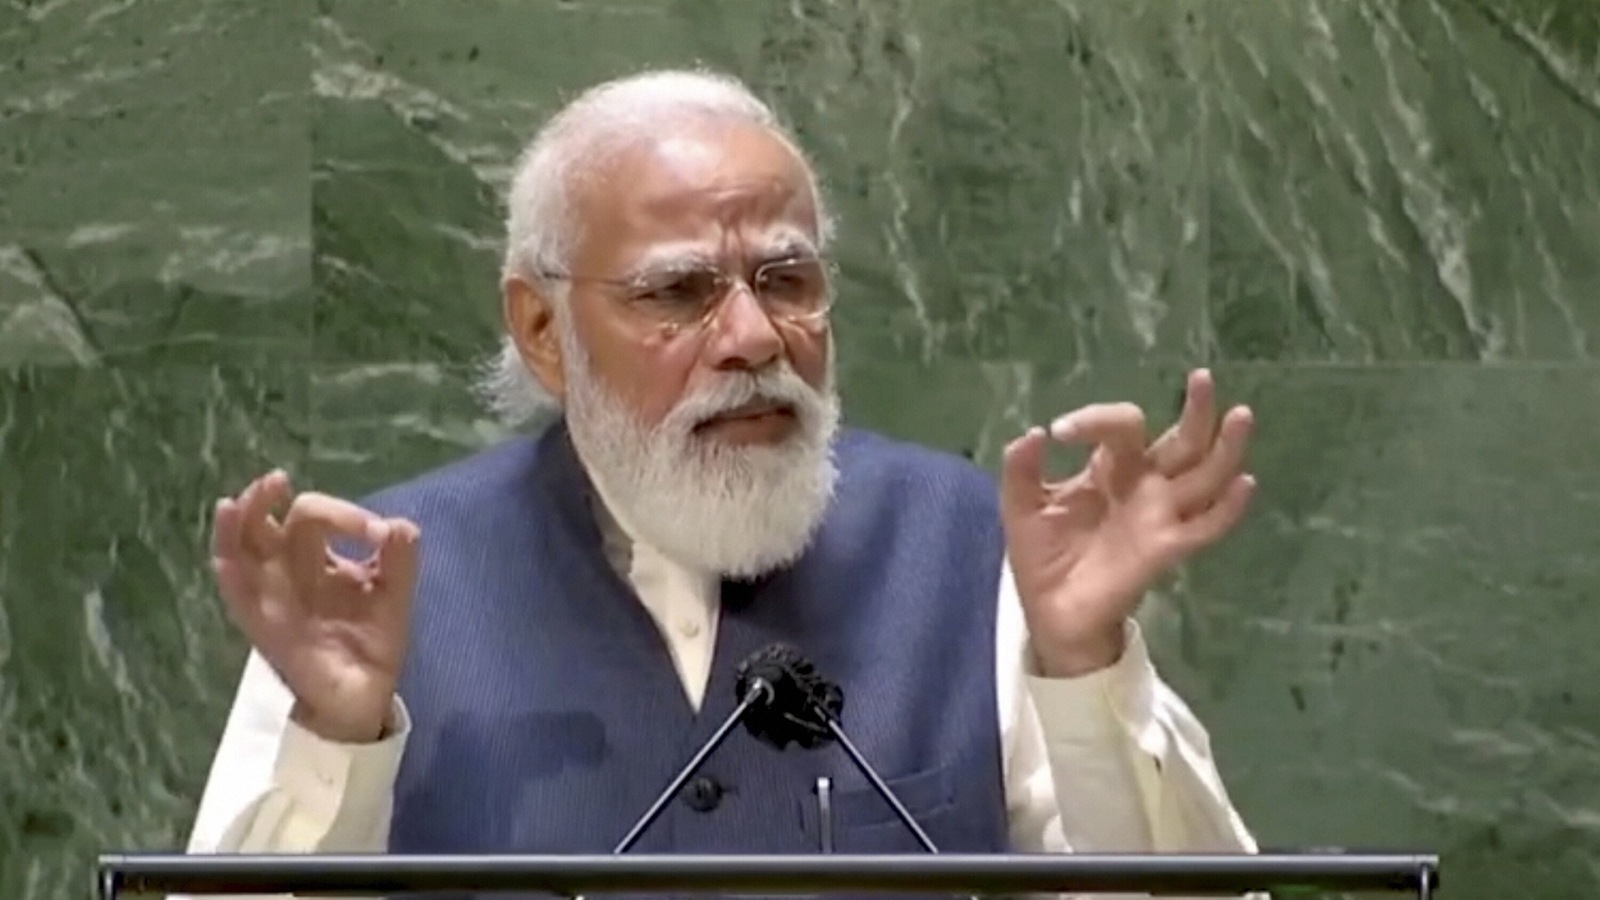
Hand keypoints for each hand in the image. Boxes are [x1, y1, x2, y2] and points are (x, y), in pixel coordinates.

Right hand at [212, 470, 419, 742]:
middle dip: (264, 498)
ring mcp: (271, 596)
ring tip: (236, 502)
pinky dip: (230, 575)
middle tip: (277, 479)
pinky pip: (238, 598)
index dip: (343, 514)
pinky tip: (227, 557)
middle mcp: (287, 569)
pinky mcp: (264, 626)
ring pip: (239, 552)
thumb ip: (400, 558)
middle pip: (264, 523)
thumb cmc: (373, 638)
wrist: (366, 693)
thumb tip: (395, 527)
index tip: (378, 533)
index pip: (314, 517)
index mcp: (317, 557)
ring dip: (234, 527)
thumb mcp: (394, 593)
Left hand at [1000, 369, 1254, 676]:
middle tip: (1202, 377)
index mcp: (1111, 468)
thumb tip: (1033, 433)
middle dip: (1196, 411)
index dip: (1096, 419)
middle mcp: (1144, 484)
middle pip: (1183, 441)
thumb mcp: (1021, 506)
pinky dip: (1228, 508)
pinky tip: (1245, 483)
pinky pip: (1205, 526)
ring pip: (1204, 475)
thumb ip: (1022, 470)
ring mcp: (1160, 514)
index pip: (1120, 427)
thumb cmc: (1043, 554)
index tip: (1060, 431)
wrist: (1051, 611)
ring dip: (1224, 447)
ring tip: (1240, 415)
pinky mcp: (1166, 547)